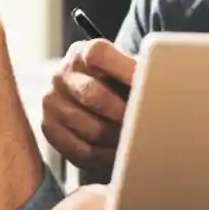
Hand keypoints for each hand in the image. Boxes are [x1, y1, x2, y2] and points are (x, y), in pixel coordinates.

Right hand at [41, 39, 135, 179]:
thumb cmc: (121, 87)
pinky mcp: (48, 126)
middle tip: (144, 125)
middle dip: (122, 114)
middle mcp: (61, 73)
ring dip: (115, 140)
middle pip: (92, 94)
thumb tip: (160, 82)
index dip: (124, 70)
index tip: (146, 87)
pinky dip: (101, 157)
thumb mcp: (131, 73)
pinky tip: (117, 155)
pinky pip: (76, 149)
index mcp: (83, 52)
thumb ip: (139, 74)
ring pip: (87, 127)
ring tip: (135, 143)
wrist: (99, 105)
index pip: (98, 53)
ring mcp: (51, 100)